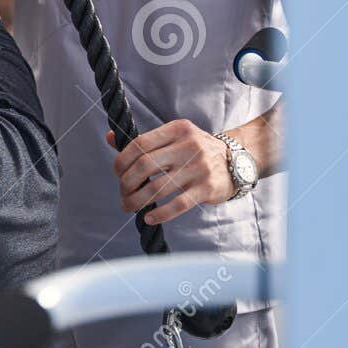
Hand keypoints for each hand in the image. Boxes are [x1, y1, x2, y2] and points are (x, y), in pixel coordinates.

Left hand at [108, 121, 235, 224]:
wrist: (237, 160)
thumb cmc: (195, 150)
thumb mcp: (174, 138)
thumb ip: (145, 141)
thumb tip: (110, 138)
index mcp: (177, 129)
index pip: (140, 144)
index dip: (122, 161)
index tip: (117, 173)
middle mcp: (189, 145)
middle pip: (144, 166)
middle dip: (127, 183)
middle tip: (123, 193)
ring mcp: (199, 167)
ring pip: (157, 188)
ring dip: (137, 201)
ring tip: (129, 206)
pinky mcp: (207, 188)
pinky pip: (178, 204)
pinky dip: (159, 214)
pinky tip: (149, 217)